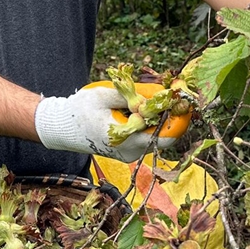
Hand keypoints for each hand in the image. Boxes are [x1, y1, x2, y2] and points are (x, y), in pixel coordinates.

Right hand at [34, 85, 178, 161]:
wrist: (64, 128)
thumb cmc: (81, 109)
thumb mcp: (105, 94)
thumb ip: (133, 95)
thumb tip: (159, 94)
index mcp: (124, 139)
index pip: (163, 135)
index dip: (178, 119)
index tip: (185, 101)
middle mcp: (130, 152)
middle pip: (164, 138)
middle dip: (173, 118)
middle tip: (179, 97)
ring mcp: (129, 154)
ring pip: (156, 139)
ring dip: (163, 121)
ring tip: (164, 100)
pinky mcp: (127, 152)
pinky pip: (147, 139)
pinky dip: (152, 125)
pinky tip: (149, 110)